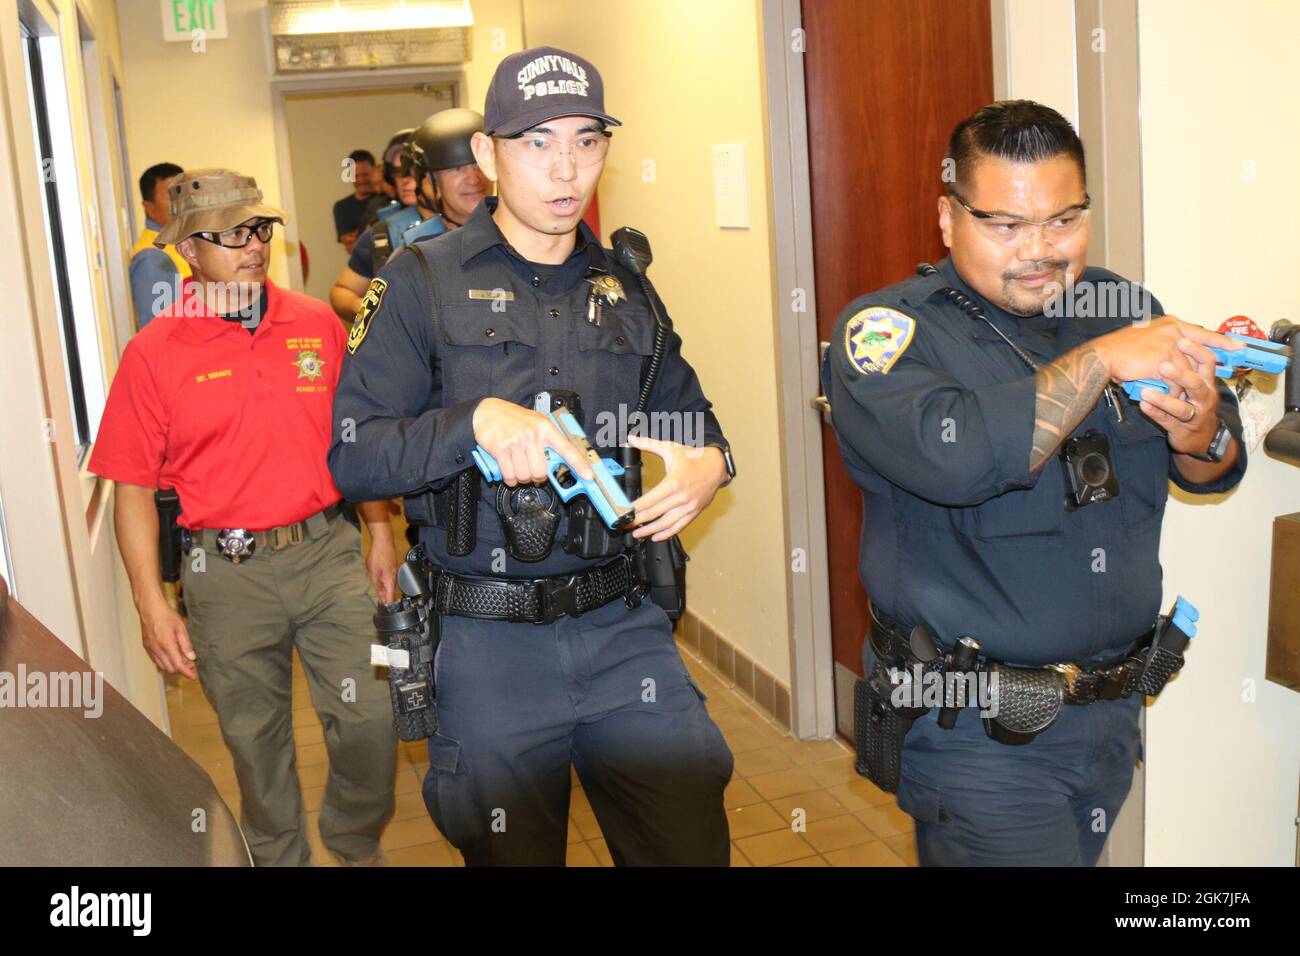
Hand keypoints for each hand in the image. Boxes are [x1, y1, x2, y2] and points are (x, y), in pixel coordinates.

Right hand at [139, 594, 196, 678]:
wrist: (150, 608)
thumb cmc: (166, 615)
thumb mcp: (181, 628)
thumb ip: (186, 644)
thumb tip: (192, 658)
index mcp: (167, 645)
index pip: (178, 665)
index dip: (186, 673)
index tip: (193, 677)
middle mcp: (157, 649)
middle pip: (170, 668)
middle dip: (181, 669)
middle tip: (191, 664)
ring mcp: (150, 649)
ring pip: (162, 666)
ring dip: (173, 666)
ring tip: (183, 660)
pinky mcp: (146, 647)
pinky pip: (156, 660)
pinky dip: (165, 662)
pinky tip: (172, 656)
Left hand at [365, 532, 397, 602]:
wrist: (383, 541)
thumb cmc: (378, 554)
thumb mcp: (372, 572)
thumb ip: (376, 584)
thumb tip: (379, 595)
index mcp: (390, 580)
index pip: (391, 597)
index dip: (387, 604)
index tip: (384, 610)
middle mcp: (394, 577)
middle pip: (392, 592)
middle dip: (386, 599)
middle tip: (380, 604)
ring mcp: (394, 571)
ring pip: (391, 585)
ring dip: (385, 590)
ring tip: (379, 595)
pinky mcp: (392, 566)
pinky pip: (390, 578)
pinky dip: (386, 583)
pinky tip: (380, 582)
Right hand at [472, 397, 592, 486]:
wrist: (487, 412)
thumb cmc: (514, 419)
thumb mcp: (536, 423)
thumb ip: (549, 440)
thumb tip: (562, 461)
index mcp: (545, 428)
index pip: (567, 449)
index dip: (580, 465)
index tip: (589, 476)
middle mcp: (532, 435)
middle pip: (541, 472)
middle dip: (537, 478)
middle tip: (533, 472)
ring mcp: (516, 442)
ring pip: (525, 476)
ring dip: (522, 478)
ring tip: (519, 468)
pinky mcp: (500, 449)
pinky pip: (509, 475)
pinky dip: (510, 479)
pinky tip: (510, 472)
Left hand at [627, 436, 727, 541]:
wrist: (716, 465)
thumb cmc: (693, 457)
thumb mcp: (670, 448)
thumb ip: (649, 444)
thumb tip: (632, 438)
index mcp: (674, 482)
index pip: (650, 500)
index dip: (635, 508)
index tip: (624, 511)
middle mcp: (682, 497)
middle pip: (655, 513)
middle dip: (638, 521)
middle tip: (625, 524)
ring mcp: (689, 506)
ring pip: (666, 524)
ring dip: (650, 530)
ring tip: (637, 534)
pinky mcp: (694, 511)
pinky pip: (679, 526)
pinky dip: (667, 533)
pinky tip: (656, 536)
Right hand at [1092, 315, 1241, 384]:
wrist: (1103, 356)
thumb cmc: (1117, 349)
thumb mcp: (1144, 338)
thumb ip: (1162, 343)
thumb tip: (1170, 355)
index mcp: (1170, 325)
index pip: (1202, 332)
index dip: (1221, 340)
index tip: (1238, 346)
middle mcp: (1173, 332)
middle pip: (1204, 349)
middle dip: (1219, 359)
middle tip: (1233, 367)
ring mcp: (1170, 346)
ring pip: (1189, 370)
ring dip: (1187, 384)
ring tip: (1187, 395)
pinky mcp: (1164, 361)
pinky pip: (1176, 381)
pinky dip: (1175, 391)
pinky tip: (1171, 398)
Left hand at [1137, 338, 1222, 454]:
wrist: (1199, 436)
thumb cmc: (1193, 401)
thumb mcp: (1195, 382)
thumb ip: (1188, 363)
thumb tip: (1175, 335)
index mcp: (1208, 381)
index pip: (1207, 362)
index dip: (1196, 350)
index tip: (1181, 339)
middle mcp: (1205, 397)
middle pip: (1197, 383)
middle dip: (1181, 374)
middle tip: (1163, 365)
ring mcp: (1194, 415)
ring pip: (1182, 407)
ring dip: (1164, 399)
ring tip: (1146, 391)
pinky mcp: (1181, 429)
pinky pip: (1167, 420)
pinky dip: (1155, 413)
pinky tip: (1143, 406)